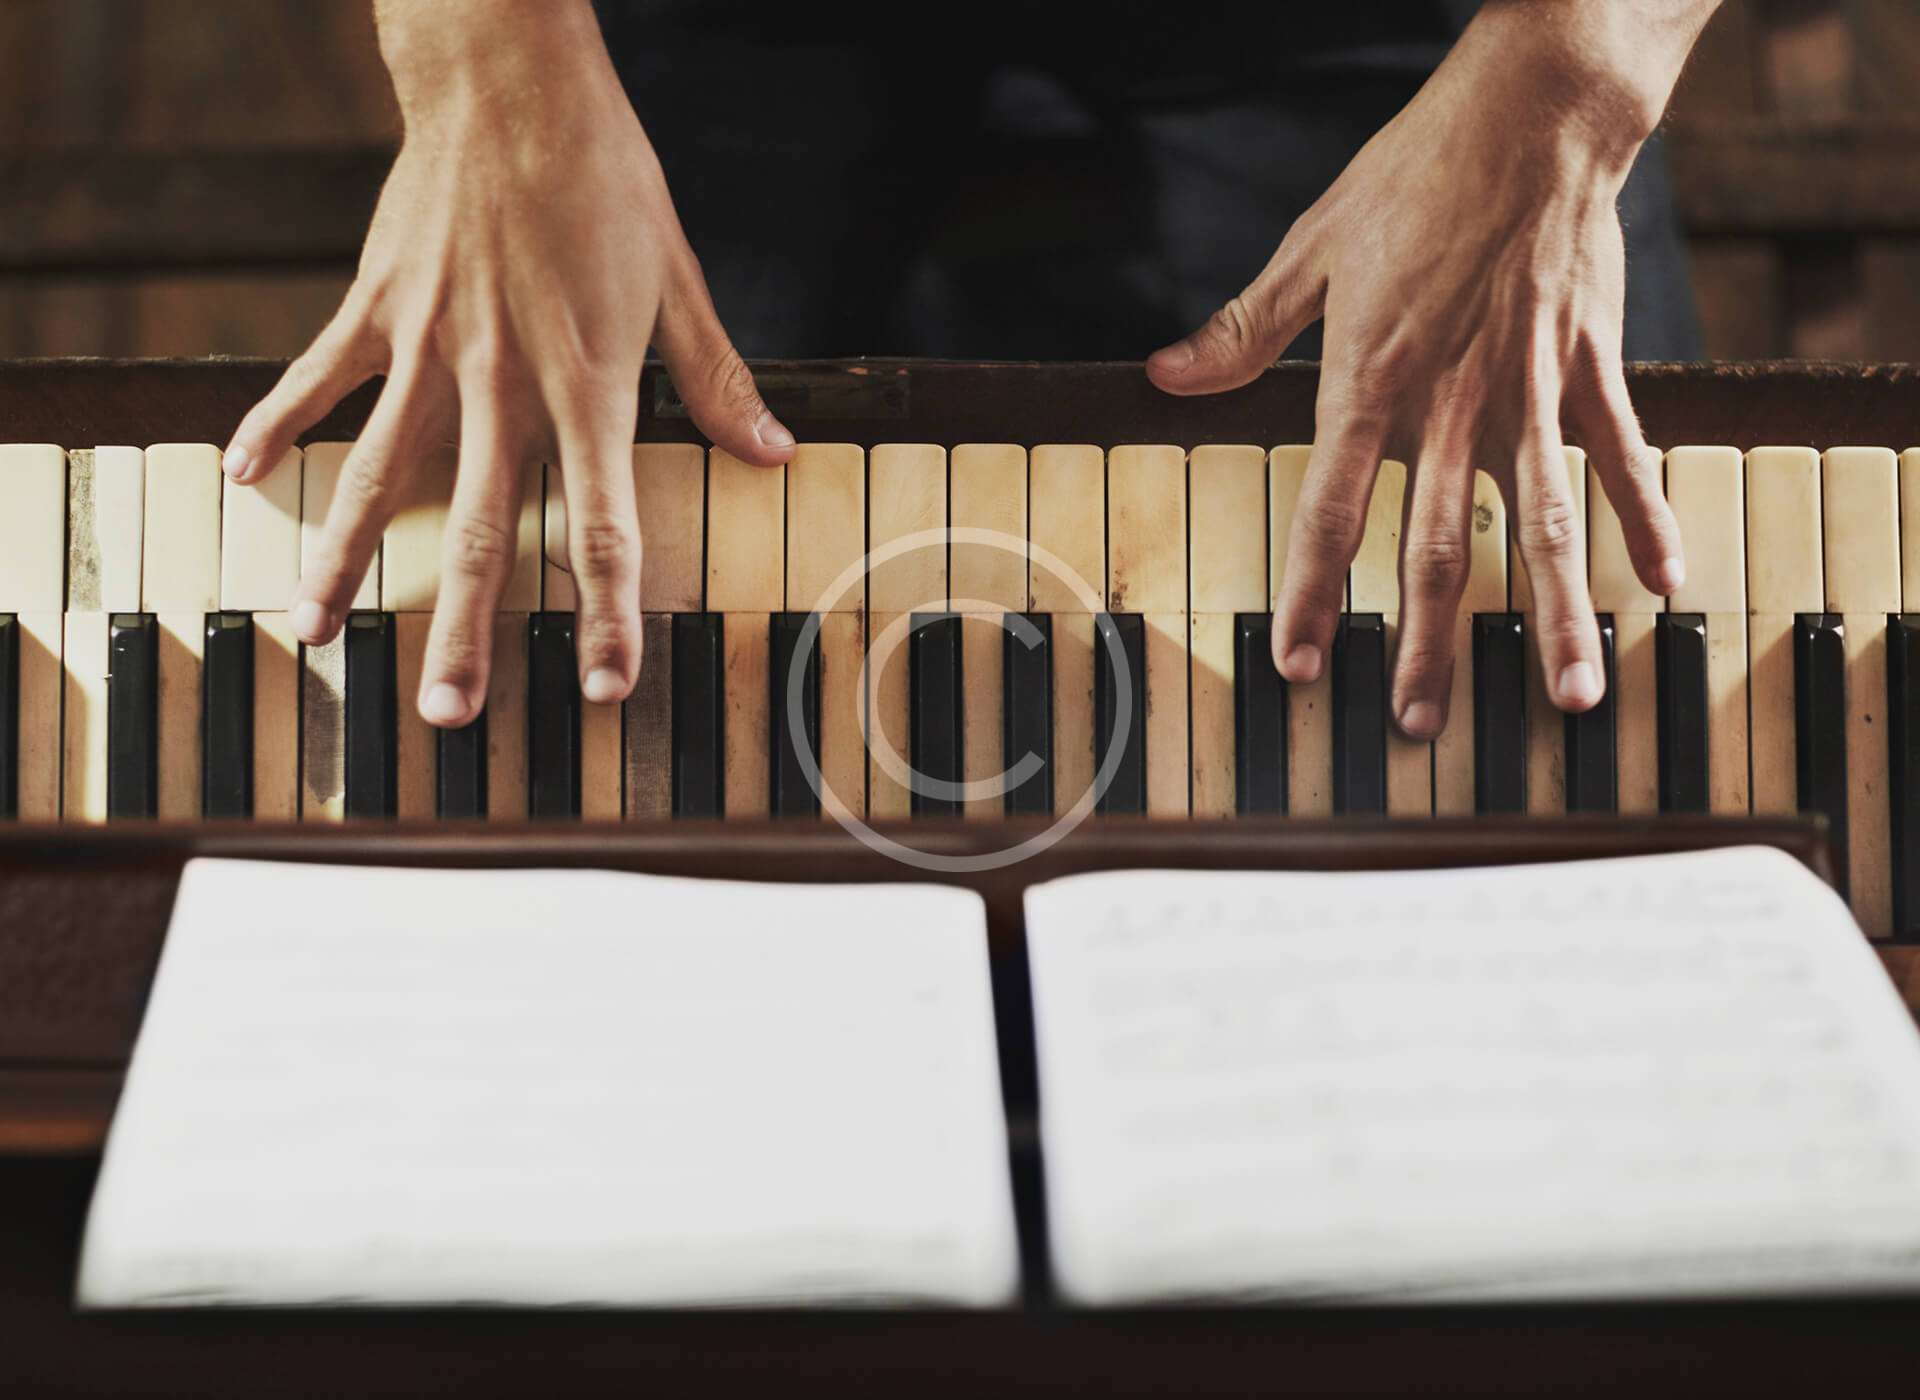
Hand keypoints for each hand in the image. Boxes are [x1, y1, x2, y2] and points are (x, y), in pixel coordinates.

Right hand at [223, 0, 791, 725]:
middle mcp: (505, 381)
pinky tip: (243, 475)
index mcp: (592, 385)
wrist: (510, 77)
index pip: (605, 526)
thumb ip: (718, 380)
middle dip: (465, 629)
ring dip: (348, 560)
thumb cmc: (604, 174)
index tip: (602, 690)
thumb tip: (775, 454)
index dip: (608, 616)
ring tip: (315, 633)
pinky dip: (277, 423)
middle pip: (484, 528)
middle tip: (446, 713)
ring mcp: (429, 345)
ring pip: (380, 473)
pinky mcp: (375, 304)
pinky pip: (319, 377)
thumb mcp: (678, 278)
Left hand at [1147, 0, 1718, 738]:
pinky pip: (1622, 454)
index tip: (1305, 667)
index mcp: (1371, 378)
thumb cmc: (1417, 174)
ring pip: (1542, 521)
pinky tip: (1666, 582)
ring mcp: (1531, 388)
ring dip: (1556, 613)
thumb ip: (1243, 330)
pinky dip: (1646, 516)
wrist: (1533, 111)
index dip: (1315, 593)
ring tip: (1568, 692)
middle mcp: (1451, 400)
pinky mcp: (1593, 363)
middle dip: (1432, 642)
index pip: (1331, 508)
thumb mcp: (1311, 248)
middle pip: (1440, 543)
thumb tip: (1167, 376)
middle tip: (1426, 723)